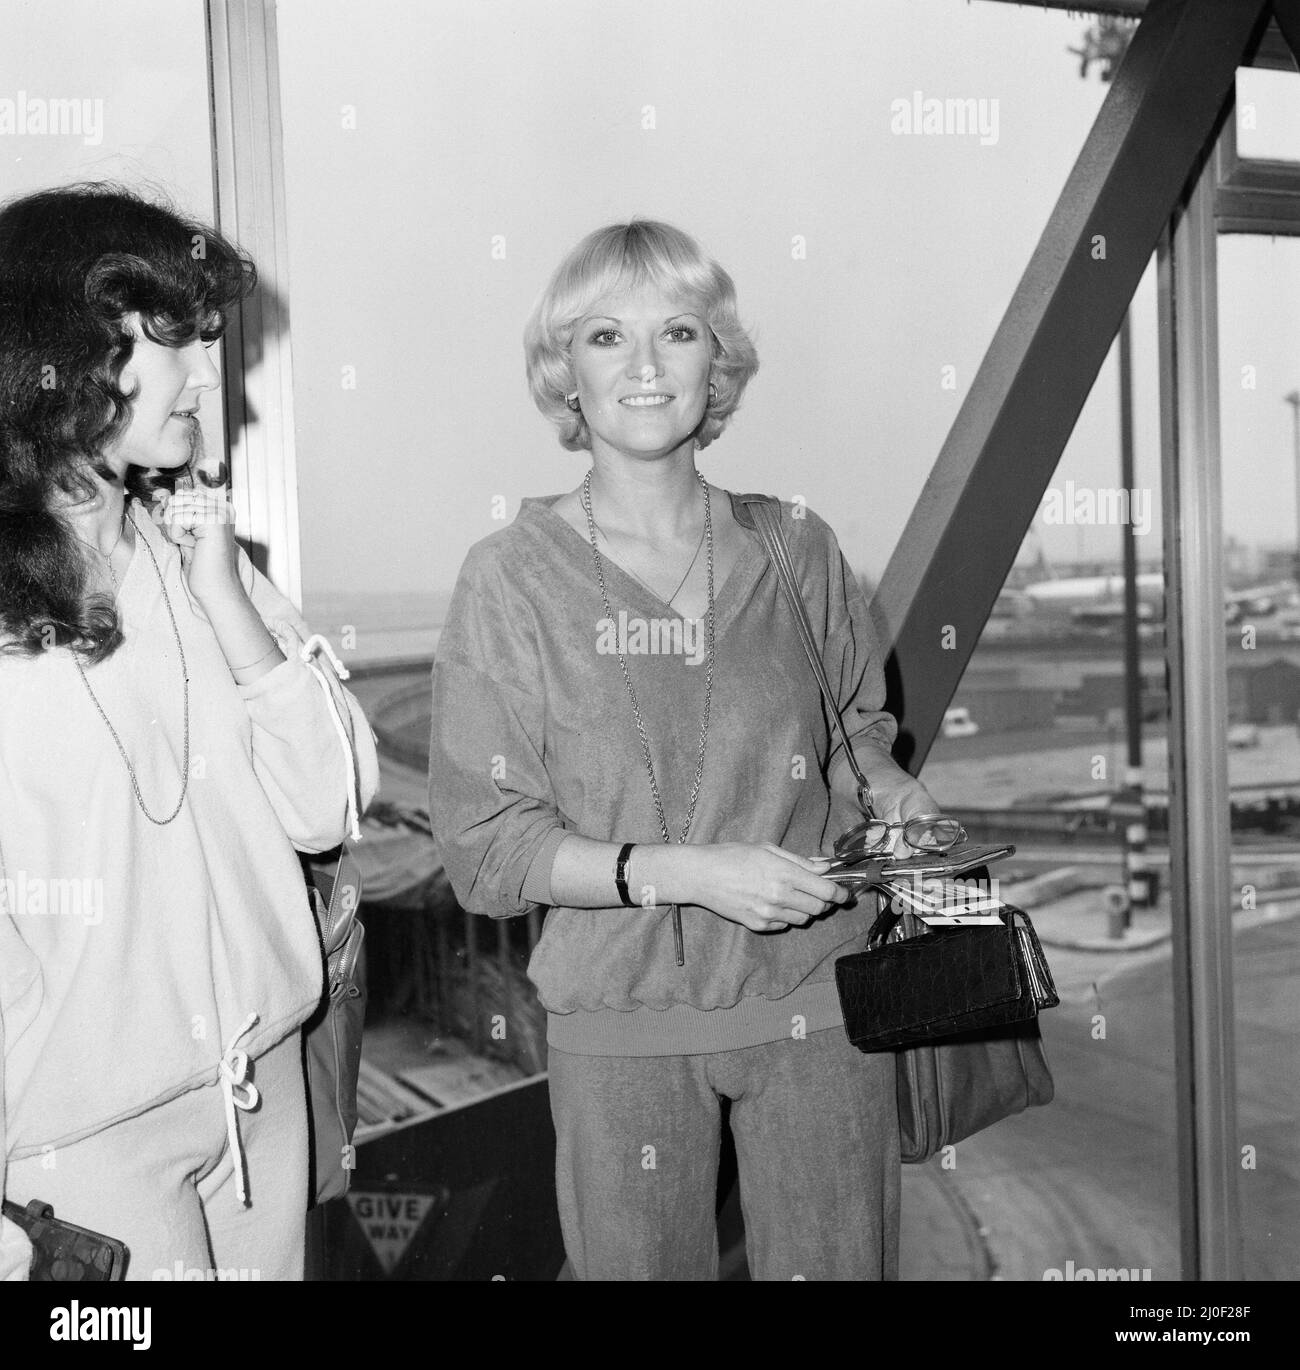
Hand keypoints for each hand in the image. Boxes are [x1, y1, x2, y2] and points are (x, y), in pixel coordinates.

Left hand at [154, 488, 239, 603]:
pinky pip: (178, 519)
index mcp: (218, 507)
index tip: (190, 534)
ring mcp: (219, 511)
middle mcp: (222, 506)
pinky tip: (195, 547)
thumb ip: (180, 511)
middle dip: (175, 522)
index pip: (182, 494)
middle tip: (192, 541)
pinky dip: (179, 536)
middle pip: (177, 498)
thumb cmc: (202, 564)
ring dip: (177, 531)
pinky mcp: (213, 520)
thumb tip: (165, 496)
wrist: (215, 586)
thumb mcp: (188, 531)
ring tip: (194, 545)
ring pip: (175, 508)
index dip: (176, 515)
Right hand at [686, 843, 851, 933]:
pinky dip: (786, 916)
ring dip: (805, 909)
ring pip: (803, 919)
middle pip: (819, 908)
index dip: (840, 893)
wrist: (701, 876)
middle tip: (819, 892)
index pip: (826, 891)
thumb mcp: (767, 849)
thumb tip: (824, 867)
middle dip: (824, 901)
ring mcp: (768, 914)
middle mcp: (779, 896)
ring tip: (792, 895)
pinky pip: (784, 924)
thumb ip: (799, 861)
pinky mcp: (758, 925)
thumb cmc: (732, 855)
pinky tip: (773, 903)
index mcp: (784, 874)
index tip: (843, 893)